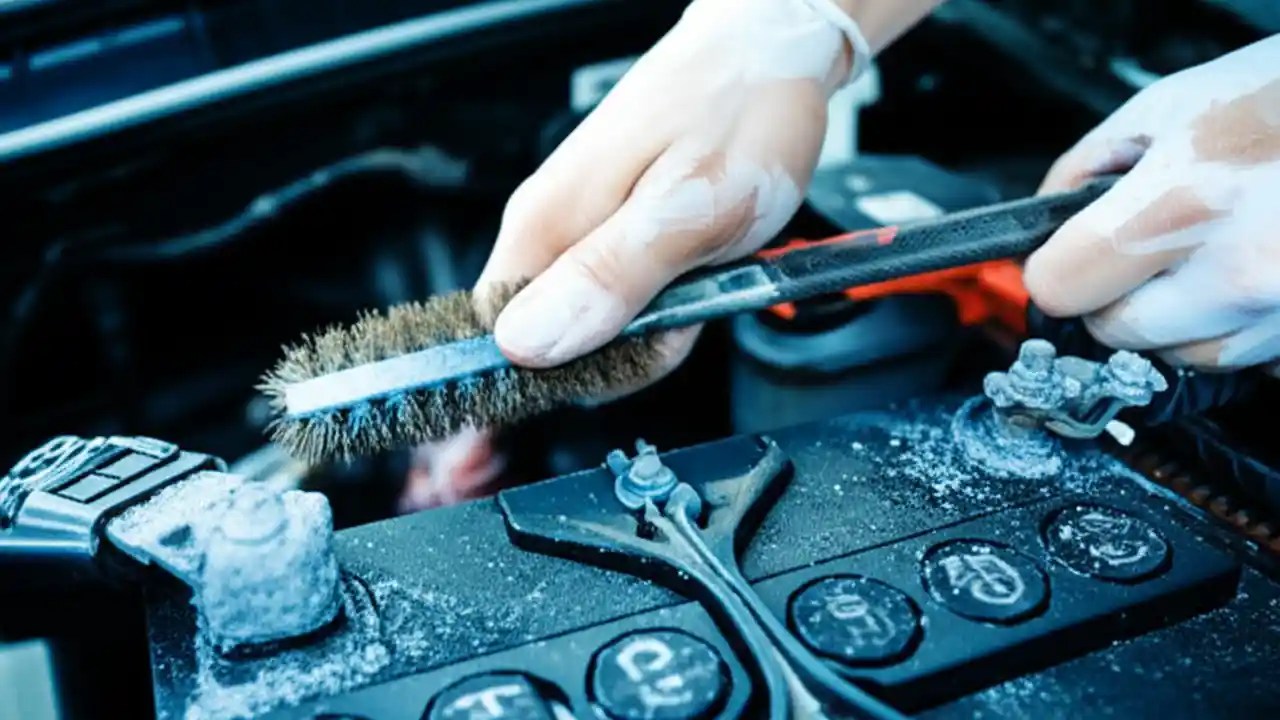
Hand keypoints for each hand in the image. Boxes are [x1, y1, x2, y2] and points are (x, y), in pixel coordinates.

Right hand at [475, 0, 867, 398]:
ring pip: (593, 327)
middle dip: (623, 353)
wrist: (771, 50)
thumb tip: (526, 345)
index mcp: (544, 227)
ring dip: (654, 327)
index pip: (501, 344)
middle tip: (685, 304)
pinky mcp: (608, 229)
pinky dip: (667, 303)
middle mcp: (546, 228)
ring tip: (701, 276)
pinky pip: (621, 298)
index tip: (617, 362)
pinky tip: (698, 272)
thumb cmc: (738, 111)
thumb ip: (609, 278)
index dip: (553, 377)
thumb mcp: (688, 212)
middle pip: (552, 345)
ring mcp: (577, 228)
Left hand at [1027, 35, 1279, 375]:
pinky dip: (1233, 323)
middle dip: (1113, 295)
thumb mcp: (1168, 105)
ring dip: (1175, 318)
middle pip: (1116, 332)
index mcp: (1182, 204)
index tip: (1064, 256)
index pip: (1061, 287)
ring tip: (1206, 250)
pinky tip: (1246, 268)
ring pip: (1181, 356)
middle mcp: (1237, 270)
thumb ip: (1085, 171)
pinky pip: (1246, 357)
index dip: (1054, 268)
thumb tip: (1045, 224)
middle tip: (1142, 249)